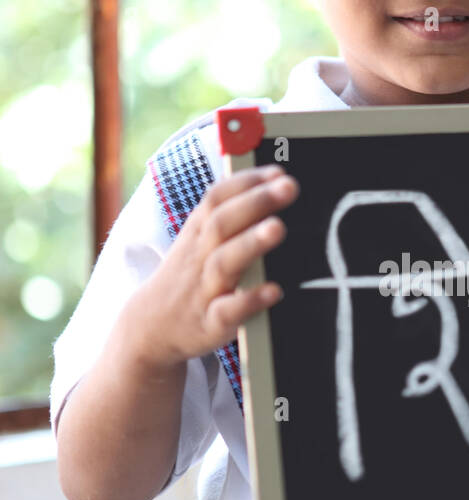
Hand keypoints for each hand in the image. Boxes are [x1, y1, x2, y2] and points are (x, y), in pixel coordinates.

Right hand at [132, 164, 299, 369]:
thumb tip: (270, 181)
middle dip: (255, 203)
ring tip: (278, 227)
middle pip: (221, 224)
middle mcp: (199, 257)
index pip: (216, 198)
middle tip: (288, 187)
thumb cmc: (187, 277)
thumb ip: (227, 214)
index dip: (245, 182)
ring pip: (223, 263)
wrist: (149, 328)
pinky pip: (228, 311)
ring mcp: (204, 290)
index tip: (277, 171)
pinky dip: (250, 300)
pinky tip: (275, 290)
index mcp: (197, 233)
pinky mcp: (210, 324)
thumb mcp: (197, 241)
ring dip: (251, 244)